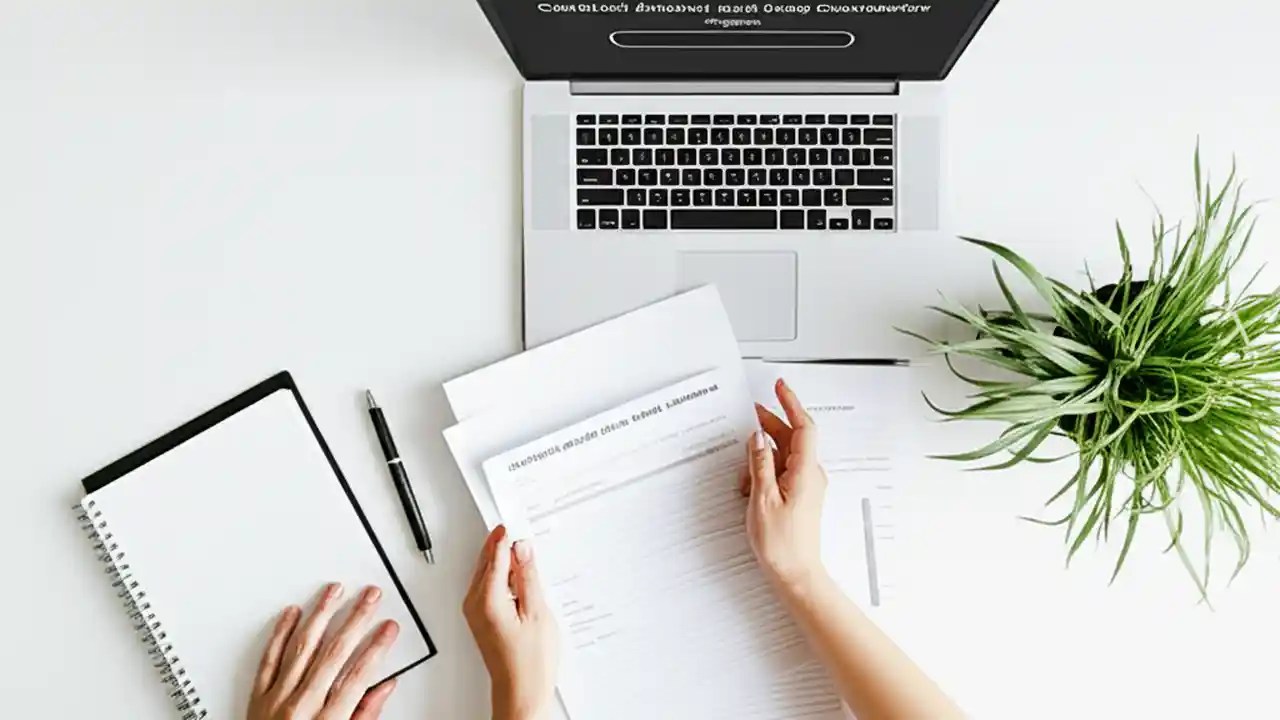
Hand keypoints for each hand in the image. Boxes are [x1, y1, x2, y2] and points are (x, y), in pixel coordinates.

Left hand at [247, 583, 399, 719]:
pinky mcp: (256, 697)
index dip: (377, 646)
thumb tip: (383, 689)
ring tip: (333, 592)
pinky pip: (269, 659)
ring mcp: (276, 699)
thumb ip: (364, 717)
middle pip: (333, 652)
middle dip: (356, 619)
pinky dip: (280, 634)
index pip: (358, 674)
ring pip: (301, 646)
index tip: (389, 627)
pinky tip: (291, 614)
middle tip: (370, 597)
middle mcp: (300, 706)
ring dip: (320, 614)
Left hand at [463, 525, 559, 719]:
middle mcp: (475, 604)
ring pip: (486, 573)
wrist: (521, 692)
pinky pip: (487, 587)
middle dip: (502, 546)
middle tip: (520, 534)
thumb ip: (528, 577)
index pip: (496, 556)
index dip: (507, 538)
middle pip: (486, 562)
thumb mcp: (538, 612)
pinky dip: (501, 577)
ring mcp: (475, 612)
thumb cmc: (530, 663)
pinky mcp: (480, 618)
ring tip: (523, 555)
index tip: (516, 525)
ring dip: (502, 561)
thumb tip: (522, 550)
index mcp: (488, 599)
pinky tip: (517, 578)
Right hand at [740, 378, 828, 590]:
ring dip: (763, 453)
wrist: (796, 574)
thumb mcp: (762, 498)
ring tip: (744, 467)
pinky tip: (750, 482)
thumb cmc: (782, 544)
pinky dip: (765, 469)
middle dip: (771, 424)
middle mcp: (810, 475)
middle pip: (792, 437)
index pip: (803, 427)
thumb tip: (757, 437)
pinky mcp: (799, 495)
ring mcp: (806, 485)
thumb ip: (759, 463)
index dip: (791, 404)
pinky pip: (782, 470)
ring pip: (784, 454)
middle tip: (749, 414)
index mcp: (805, 472)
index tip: (780, 387)